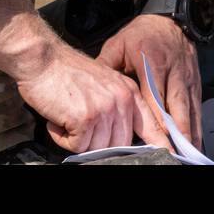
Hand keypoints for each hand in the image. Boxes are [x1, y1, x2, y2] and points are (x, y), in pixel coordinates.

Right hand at [13, 43, 170, 153]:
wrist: (43, 59)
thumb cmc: (66, 73)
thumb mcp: (102, 84)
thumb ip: (116, 108)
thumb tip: (116, 137)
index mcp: (129, 92)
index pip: (151, 123)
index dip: (160, 142)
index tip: (171, 154)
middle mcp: (121, 100)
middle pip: (119, 143)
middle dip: (95, 141)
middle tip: (77, 121)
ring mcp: (105, 109)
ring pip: (96, 148)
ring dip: (76, 139)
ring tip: (67, 115)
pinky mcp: (86, 118)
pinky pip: (76, 146)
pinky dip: (62, 137)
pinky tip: (58, 118)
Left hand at [98, 13, 203, 145]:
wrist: (168, 15)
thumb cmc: (141, 32)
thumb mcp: (117, 45)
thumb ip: (105, 67)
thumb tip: (91, 91)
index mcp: (151, 62)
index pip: (154, 96)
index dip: (157, 118)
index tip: (158, 137)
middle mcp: (172, 70)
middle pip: (177, 105)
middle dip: (179, 130)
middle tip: (177, 151)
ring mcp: (186, 75)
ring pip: (190, 107)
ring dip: (191, 130)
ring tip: (190, 151)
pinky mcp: (195, 78)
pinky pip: (198, 104)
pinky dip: (197, 123)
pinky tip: (195, 139)